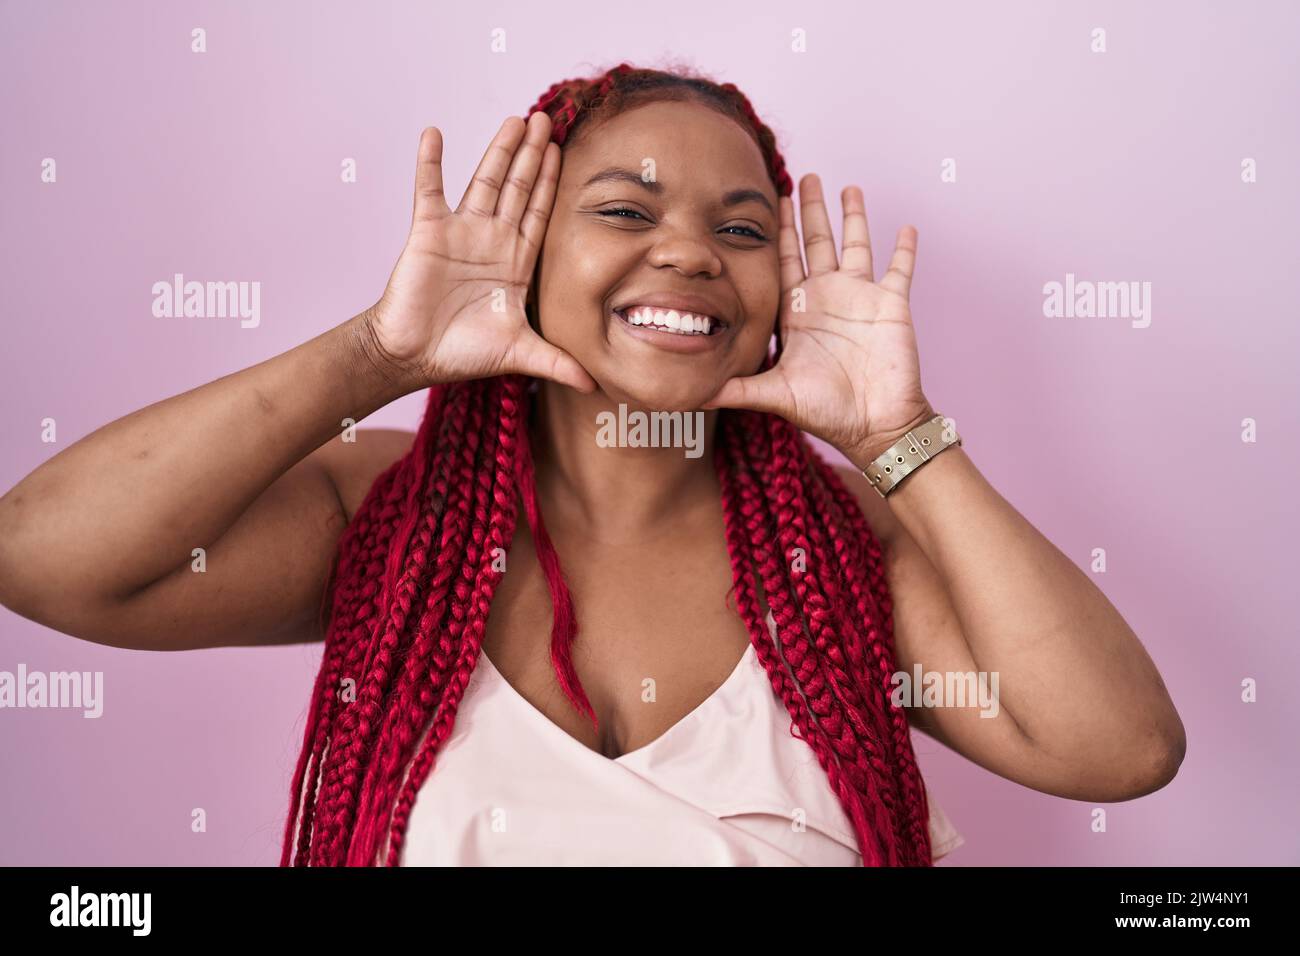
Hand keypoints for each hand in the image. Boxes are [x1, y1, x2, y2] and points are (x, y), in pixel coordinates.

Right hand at [364, 113, 595, 391]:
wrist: (413, 356)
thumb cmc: (461, 353)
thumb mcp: (519, 353)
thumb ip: (558, 362)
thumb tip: (596, 386)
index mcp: (513, 263)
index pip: (540, 214)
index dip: (551, 185)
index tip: (565, 153)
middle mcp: (490, 241)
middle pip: (518, 189)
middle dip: (532, 155)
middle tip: (547, 119)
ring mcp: (460, 233)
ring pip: (484, 182)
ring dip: (498, 151)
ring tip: (514, 119)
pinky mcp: (429, 232)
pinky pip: (430, 189)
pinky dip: (431, 162)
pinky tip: (434, 133)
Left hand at [702, 174, 934, 464]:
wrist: (874, 426)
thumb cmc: (827, 412)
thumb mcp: (776, 394)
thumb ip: (738, 389)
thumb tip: (695, 395)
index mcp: (799, 313)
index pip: (785, 262)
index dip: (779, 233)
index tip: (772, 201)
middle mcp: (828, 299)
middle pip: (816, 243)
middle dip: (809, 211)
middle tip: (804, 177)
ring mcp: (861, 299)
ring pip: (856, 245)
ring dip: (851, 217)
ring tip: (847, 187)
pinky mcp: (891, 305)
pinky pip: (899, 268)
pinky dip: (903, 248)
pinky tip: (905, 225)